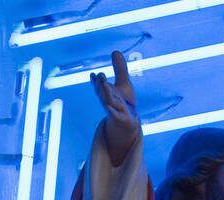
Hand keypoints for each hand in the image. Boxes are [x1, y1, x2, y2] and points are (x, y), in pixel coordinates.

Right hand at [90, 51, 139, 165]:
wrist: (130, 123)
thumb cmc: (124, 103)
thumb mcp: (123, 84)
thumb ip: (119, 69)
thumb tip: (115, 51)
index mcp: (107, 93)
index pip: (99, 85)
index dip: (96, 81)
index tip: (93, 75)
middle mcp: (108, 101)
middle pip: (102, 92)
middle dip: (100, 84)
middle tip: (99, 75)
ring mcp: (114, 110)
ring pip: (108, 102)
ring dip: (105, 94)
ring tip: (105, 85)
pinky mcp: (121, 119)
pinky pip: (115, 116)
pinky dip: (112, 112)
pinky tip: (108, 107)